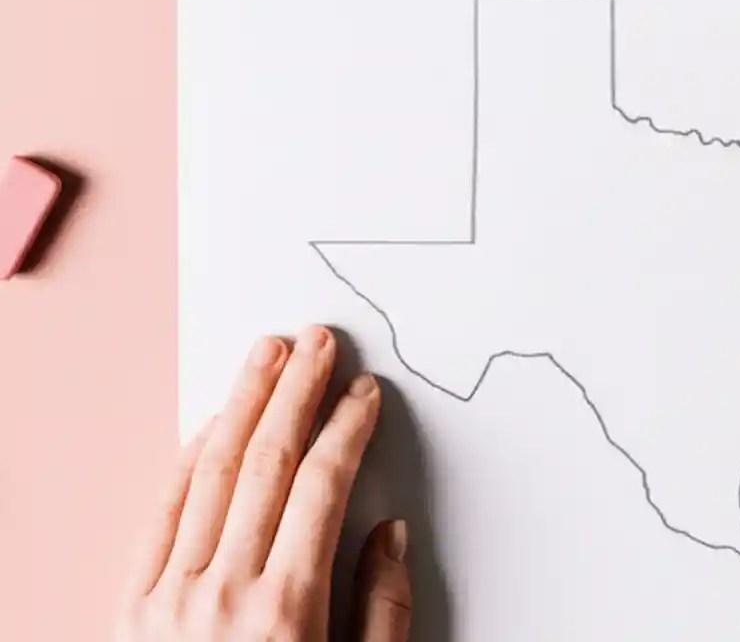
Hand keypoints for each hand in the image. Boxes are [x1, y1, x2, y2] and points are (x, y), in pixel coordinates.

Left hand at [116, 326, 412, 641]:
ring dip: (244, 402)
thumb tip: (390, 535)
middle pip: (268, 462)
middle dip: (297, 392)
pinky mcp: (133, 606)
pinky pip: (163, 512)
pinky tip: (217, 421)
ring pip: (212, 473)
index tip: (362, 393)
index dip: (346, 429)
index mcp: (289, 610)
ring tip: (268, 356)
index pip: (323, 486)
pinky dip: (190, 458)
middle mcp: (225, 592)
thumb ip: (382, 611)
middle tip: (317, 343)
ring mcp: (171, 596)